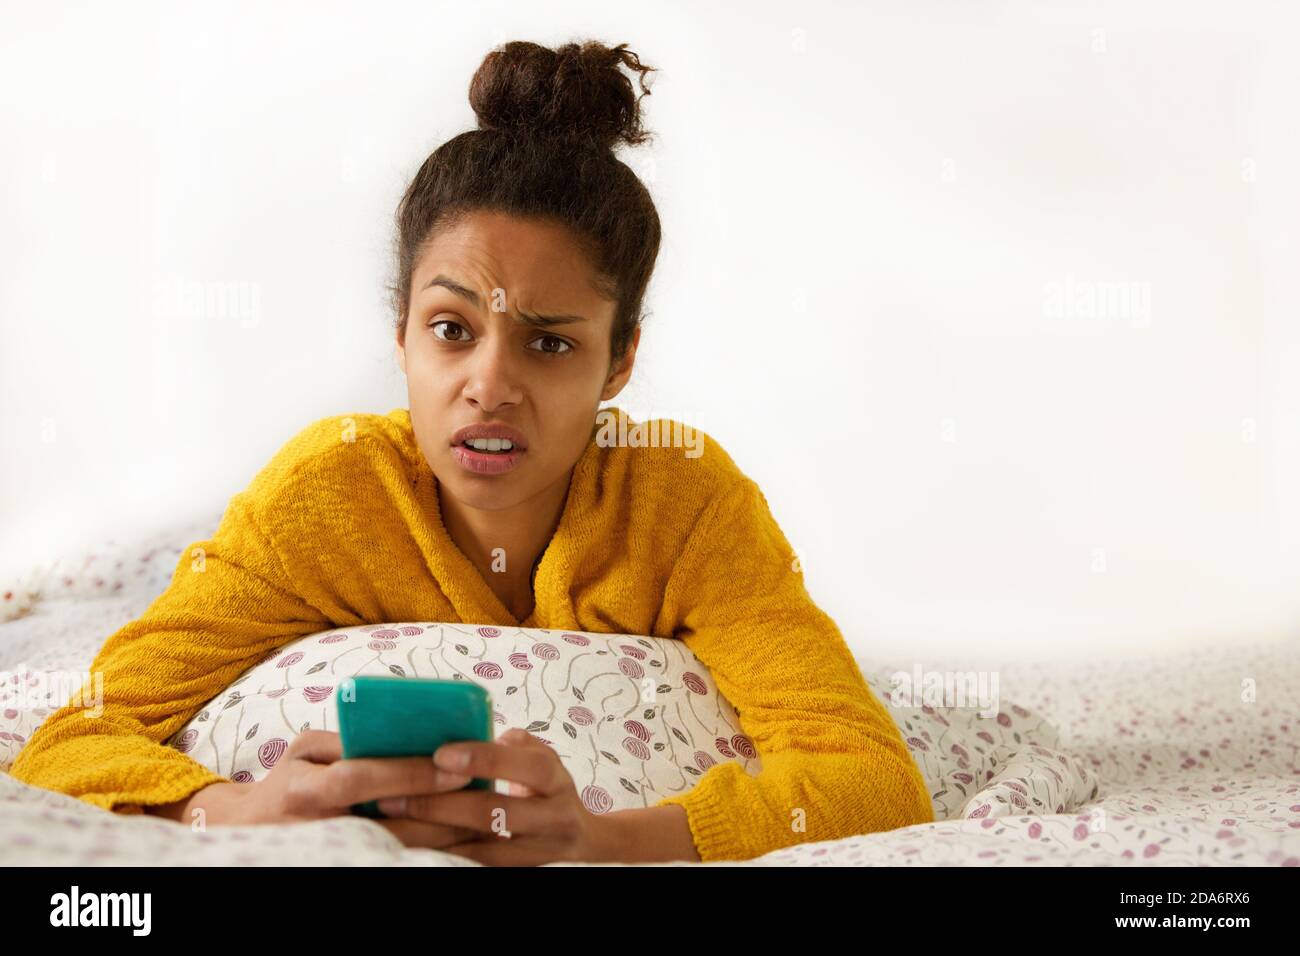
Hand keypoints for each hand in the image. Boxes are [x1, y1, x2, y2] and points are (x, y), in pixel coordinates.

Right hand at [167, 730, 483, 850]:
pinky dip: (430, 850)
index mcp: (305, 789)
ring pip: (400, 848)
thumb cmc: (288, 779)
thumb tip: (404, 733)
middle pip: (392, 822)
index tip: (456, 768)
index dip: (411, 775)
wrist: (253, 830)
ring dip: (445, 835)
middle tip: (487, 796)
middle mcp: (320, 826)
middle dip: (442, 810)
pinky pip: (396, 859)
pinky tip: (461, 838)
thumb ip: (348, 739)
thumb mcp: (305, 750)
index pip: (363, 779)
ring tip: (484, 817)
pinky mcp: (350, 866)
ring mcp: (335, 852)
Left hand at [375, 727, 616, 864]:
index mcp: (556, 780)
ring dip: (432, 839)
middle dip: (439, 805)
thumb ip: (508, 746)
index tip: (440, 754)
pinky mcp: (521, 875)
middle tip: (392, 796)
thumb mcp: (539, 758)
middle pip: (494, 813)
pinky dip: (444, 860)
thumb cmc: (546, 788)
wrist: (583, 842)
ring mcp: (539, 854)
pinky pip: (478, 870)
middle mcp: (554, 819)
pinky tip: (414, 850)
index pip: (526, 766)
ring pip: (480, 851)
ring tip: (391, 827)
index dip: (484, 758)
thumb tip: (459, 732)